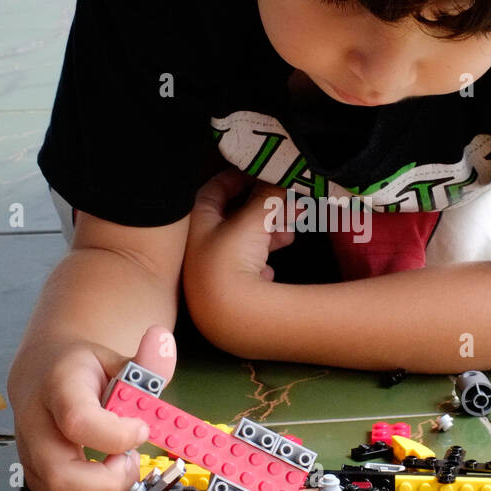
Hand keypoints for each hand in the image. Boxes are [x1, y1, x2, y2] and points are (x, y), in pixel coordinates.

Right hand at [8, 323, 175, 490]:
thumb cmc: (83, 369)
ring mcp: (30, 456)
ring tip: (122, 469)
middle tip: (131, 462)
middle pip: (61, 473)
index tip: (141, 430)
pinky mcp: (35, 478)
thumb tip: (163, 341)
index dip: (117, 435)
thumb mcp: (113, 358)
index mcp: (58, 387)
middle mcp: (35, 425)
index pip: (79, 421)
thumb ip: (144, 363)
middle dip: (109, 481)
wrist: (42, 373)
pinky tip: (112, 484)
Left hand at [182, 169, 292, 347]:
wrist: (228, 317)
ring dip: (268, 237)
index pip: (213, 190)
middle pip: (234, 219)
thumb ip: (268, 197)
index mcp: (198, 223)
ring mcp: (212, 272)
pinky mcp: (225, 295)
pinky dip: (259, 266)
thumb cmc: (230, 261)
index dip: (235, 179)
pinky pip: (243, 274)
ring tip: (291, 235)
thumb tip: (281, 178)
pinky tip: (270, 271)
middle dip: (264, 210)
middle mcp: (200, 246)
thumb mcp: (251, 221)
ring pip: (243, 245)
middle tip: (290, 206)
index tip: (256, 173)